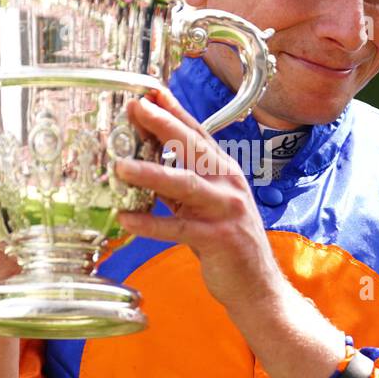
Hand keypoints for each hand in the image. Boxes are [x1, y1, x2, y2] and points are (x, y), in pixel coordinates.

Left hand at [113, 86, 282, 310]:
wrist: (258, 286)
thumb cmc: (228, 244)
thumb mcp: (204, 207)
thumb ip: (179, 185)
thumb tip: (144, 163)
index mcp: (226, 172)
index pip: (197, 133)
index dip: (174, 111)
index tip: (149, 92)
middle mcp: (229, 184)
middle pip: (193, 148)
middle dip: (163, 125)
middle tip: (135, 108)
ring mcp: (226, 211)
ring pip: (185, 184)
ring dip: (150, 173)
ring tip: (120, 166)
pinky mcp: (219, 239)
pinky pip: (179, 228)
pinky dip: (151, 224)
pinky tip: (126, 219)